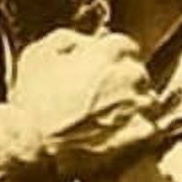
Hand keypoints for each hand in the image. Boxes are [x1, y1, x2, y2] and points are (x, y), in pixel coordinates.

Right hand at [10, 29, 157, 178]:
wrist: (30, 143)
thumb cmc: (31, 99)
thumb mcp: (38, 53)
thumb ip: (69, 38)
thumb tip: (88, 41)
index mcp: (110, 51)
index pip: (126, 48)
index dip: (111, 61)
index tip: (100, 73)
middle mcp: (130, 74)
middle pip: (138, 74)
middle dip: (122, 84)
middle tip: (100, 99)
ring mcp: (137, 104)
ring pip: (147, 100)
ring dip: (132, 108)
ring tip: (107, 120)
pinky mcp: (140, 133)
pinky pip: (150, 128)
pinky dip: (137, 132)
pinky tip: (116, 137)